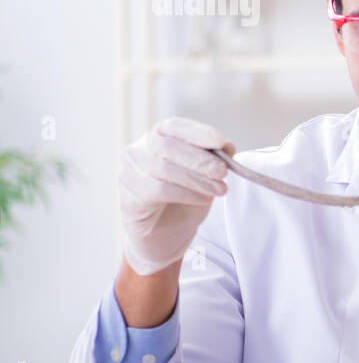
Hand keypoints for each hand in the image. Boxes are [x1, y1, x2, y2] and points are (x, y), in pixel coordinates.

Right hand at [119, 117, 233, 275]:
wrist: (165, 236)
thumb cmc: (184, 200)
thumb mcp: (205, 176)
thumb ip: (213, 159)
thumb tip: (227, 146)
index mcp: (155, 139)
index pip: (173, 127)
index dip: (197, 132)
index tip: (220, 142)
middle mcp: (137, 152)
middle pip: (167, 146)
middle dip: (200, 159)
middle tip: (223, 172)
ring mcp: (128, 173)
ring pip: (163, 169)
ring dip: (198, 179)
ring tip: (220, 189)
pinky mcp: (127, 197)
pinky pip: (158, 190)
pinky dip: (186, 194)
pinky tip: (203, 199)